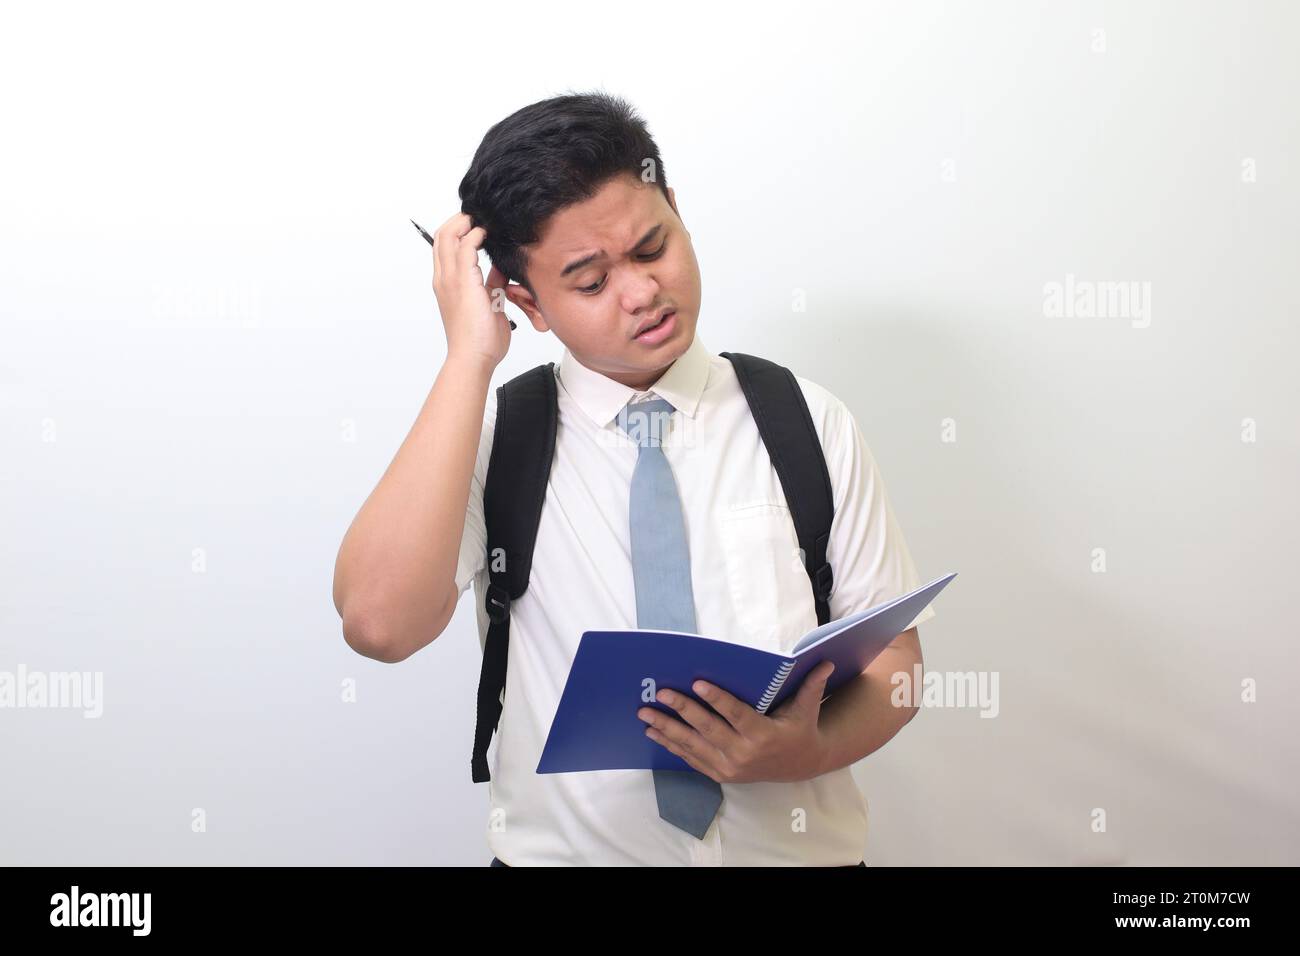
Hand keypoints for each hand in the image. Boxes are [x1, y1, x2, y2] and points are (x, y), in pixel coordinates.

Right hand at [430, 211, 514, 369]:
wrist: (473, 358)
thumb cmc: (479, 341)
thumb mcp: (489, 306)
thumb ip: (491, 286)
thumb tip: (499, 273)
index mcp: (446, 284)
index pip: (444, 247)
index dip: (457, 230)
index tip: (475, 223)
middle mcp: (444, 279)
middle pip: (441, 235)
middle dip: (459, 220)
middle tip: (478, 215)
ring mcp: (450, 279)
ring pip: (449, 235)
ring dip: (466, 222)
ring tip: (482, 219)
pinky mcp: (463, 282)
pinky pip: (466, 247)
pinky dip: (475, 235)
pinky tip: (486, 234)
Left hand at [637, 660, 835, 783]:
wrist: (801, 766)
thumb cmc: (799, 729)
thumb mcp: (806, 708)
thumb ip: (811, 684)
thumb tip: (826, 660)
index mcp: (763, 735)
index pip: (735, 714)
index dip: (717, 699)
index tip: (697, 683)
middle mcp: (743, 754)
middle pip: (707, 729)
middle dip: (681, 710)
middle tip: (660, 694)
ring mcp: (729, 767)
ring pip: (693, 746)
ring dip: (667, 729)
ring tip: (645, 715)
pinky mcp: (720, 774)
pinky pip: (691, 759)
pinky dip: (671, 745)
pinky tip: (654, 733)